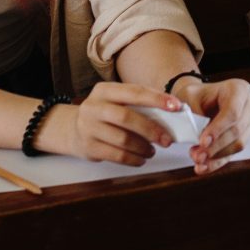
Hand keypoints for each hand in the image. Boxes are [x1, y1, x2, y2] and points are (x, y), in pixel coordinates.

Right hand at [46, 81, 187, 164]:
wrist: (73, 129)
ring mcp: (88, 128)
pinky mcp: (88, 147)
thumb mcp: (116, 102)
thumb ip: (138, 105)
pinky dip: (134, 159)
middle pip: (127, 117)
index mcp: (104, 90)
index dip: (156, 99)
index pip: (134, 92)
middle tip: (167, 140)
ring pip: (123, 139)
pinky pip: (117, 156)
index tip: (176, 107)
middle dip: (151, 129)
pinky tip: (141, 159)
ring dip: (143, 147)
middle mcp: (93, 107)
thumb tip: (172, 113)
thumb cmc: (105, 114)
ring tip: (153, 150)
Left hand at [171, 78, 249, 174]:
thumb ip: (190, 112)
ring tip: (197, 159)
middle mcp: (248, 105)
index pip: (232, 111)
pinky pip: (233, 153)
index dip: (218, 128)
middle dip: (216, 146)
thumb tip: (191, 132)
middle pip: (237, 130)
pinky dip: (218, 162)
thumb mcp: (189, 96)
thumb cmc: (196, 95)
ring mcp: (248, 122)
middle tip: (197, 155)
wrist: (199, 100)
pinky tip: (204, 166)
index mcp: (238, 89)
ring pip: (238, 144)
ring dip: (216, 155)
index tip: (202, 141)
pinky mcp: (244, 137)